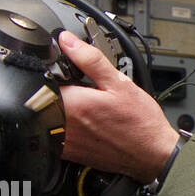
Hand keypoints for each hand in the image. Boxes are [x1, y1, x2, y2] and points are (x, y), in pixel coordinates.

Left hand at [57, 30, 178, 181]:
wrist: (152, 155)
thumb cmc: (140, 123)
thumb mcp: (119, 83)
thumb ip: (89, 59)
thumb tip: (68, 41)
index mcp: (75, 105)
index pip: (43, 82)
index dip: (50, 73)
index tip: (65, 73)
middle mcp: (66, 126)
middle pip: (42, 101)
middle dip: (55, 91)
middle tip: (79, 91)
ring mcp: (66, 143)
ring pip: (46, 119)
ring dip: (57, 109)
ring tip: (83, 109)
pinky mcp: (69, 154)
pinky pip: (54, 136)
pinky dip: (62, 126)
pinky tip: (83, 124)